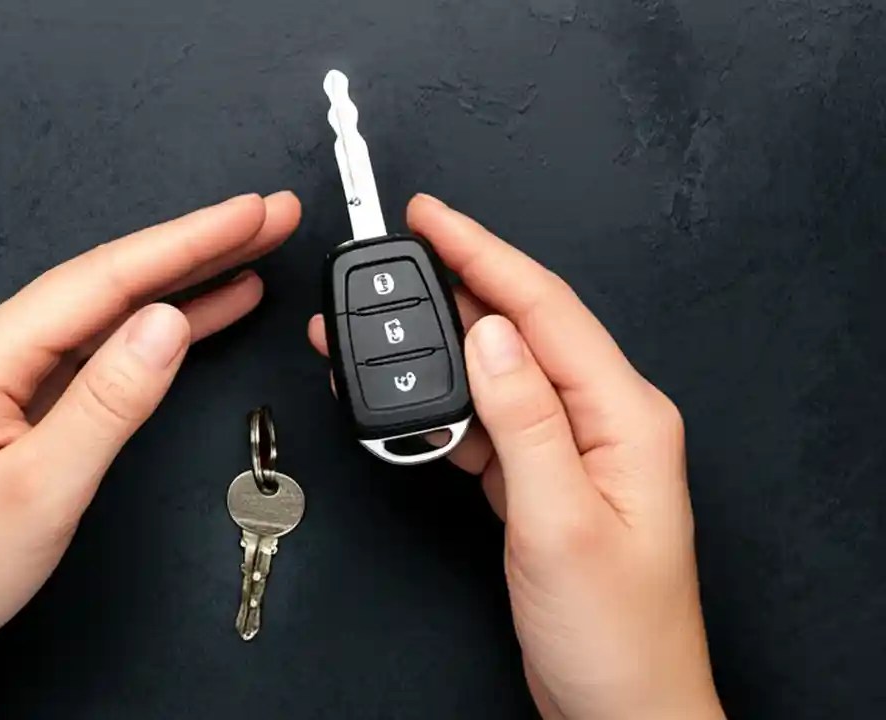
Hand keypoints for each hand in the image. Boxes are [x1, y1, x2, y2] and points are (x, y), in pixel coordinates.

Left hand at [0, 192, 301, 718]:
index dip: (189, 241)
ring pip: (106, 311)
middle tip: (270, 218)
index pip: (106, 278)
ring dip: (182, 282)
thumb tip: (167, 322)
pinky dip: (151, 330)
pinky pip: (93, 348)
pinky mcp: (12, 397)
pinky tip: (197, 314)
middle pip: (109, 280)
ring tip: (250, 254)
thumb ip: (109, 400)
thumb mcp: (43, 489)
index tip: (251, 214)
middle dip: (197, 247)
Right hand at [309, 195, 723, 719]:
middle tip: (394, 256)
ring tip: (378, 329)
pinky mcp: (543, 484)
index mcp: (626, 416)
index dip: (483, 252)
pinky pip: (488, 423)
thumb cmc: (615, 635)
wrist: (623, 712)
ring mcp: (572, 453)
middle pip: (519, 328)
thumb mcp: (560, 521)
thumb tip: (488, 331)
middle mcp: (603, 423)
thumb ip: (524, 418)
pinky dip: (442, 409)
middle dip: (453, 285)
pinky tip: (408, 404)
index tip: (430, 216)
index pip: (544, 308)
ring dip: (438, 350)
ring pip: (496, 374)